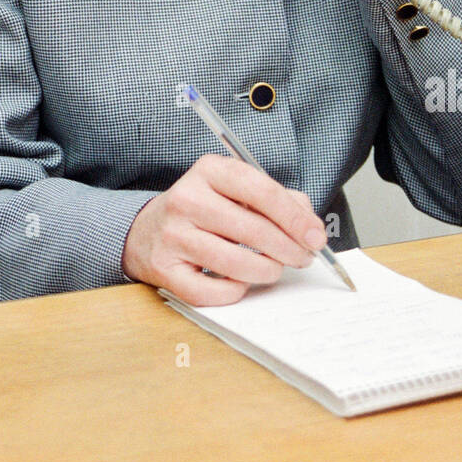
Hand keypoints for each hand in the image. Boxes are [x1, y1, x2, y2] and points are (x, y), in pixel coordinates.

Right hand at [121, 154, 327, 305]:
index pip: (261, 190)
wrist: (146, 231)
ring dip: (267, 271)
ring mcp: (173, 235)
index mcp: (209, 171)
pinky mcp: (164, 269)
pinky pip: (212, 291)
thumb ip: (277, 201)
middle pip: (253, 230)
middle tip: (303, 258)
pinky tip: (240, 281)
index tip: (316, 237)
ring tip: (274, 269)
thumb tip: (310, 226)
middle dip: (289, 249)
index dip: (294, 217)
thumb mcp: (235, 191)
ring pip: (236, 264)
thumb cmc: (203, 211)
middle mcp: (187, 198)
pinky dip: (235, 291)